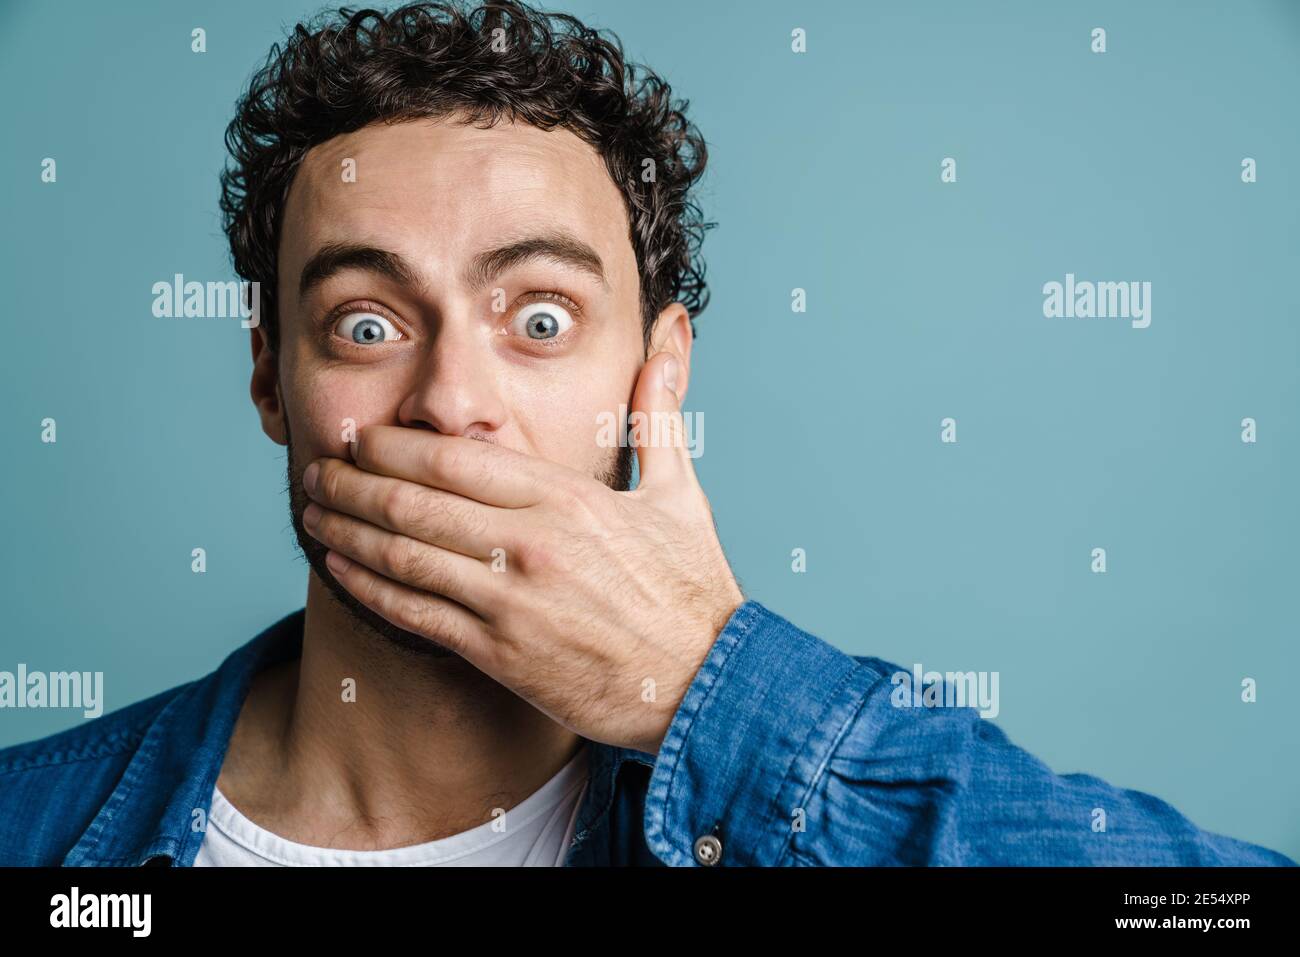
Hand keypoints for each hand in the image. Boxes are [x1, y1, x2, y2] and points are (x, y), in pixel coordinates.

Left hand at [299, 352, 744, 754]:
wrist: (707, 684)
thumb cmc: (691, 589)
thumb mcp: (681, 491)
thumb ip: (658, 412)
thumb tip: (668, 338)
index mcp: (567, 498)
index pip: (457, 457)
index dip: (395, 444)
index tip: (362, 436)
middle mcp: (531, 543)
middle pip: (414, 501)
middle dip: (353, 483)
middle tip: (318, 471)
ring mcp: (511, 601)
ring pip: (404, 556)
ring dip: (347, 531)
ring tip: (313, 514)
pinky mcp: (501, 654)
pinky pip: (416, 615)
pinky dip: (368, 588)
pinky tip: (339, 569)